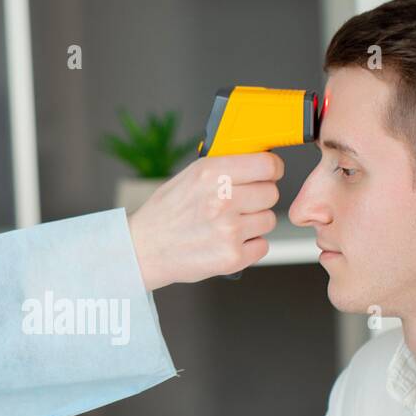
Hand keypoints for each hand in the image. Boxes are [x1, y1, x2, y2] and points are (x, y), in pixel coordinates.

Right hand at [127, 152, 282, 290]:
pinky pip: (262, 245)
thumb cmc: (166, 214)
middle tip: (238, 204)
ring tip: (228, 225)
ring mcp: (229, 230)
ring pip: (268, 220)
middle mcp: (222, 200)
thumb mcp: (190, 176)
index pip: (267, 165)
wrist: (144, 249)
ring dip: (254, 223)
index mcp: (212, 174)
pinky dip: (249, 246)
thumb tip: (258, 158)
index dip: (271, 169)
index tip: (268, 174)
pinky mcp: (233, 257)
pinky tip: (228, 242)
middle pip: (271, 193)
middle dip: (259, 198)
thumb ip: (225, 166)